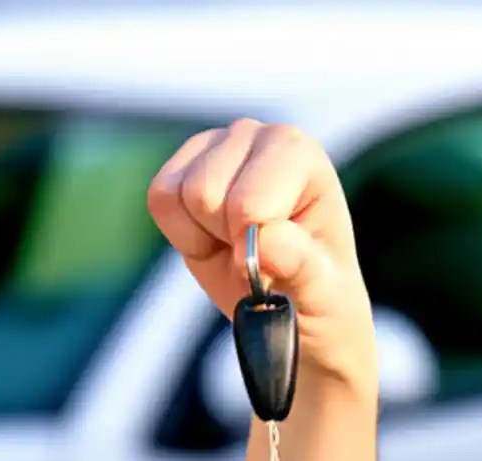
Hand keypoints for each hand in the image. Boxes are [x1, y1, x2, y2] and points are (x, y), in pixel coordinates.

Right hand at [147, 119, 375, 384]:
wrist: (299, 303)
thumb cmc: (319, 292)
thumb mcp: (323, 292)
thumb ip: (300, 265)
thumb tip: (264, 239)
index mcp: (301, 154)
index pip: (248, 202)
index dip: (252, 245)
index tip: (278, 258)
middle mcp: (257, 136)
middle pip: (204, 193)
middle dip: (227, 239)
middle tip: (259, 253)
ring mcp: (216, 145)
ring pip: (176, 195)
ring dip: (205, 236)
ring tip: (241, 244)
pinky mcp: (184, 165)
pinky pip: (159, 199)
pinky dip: (182, 234)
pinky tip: (217, 238)